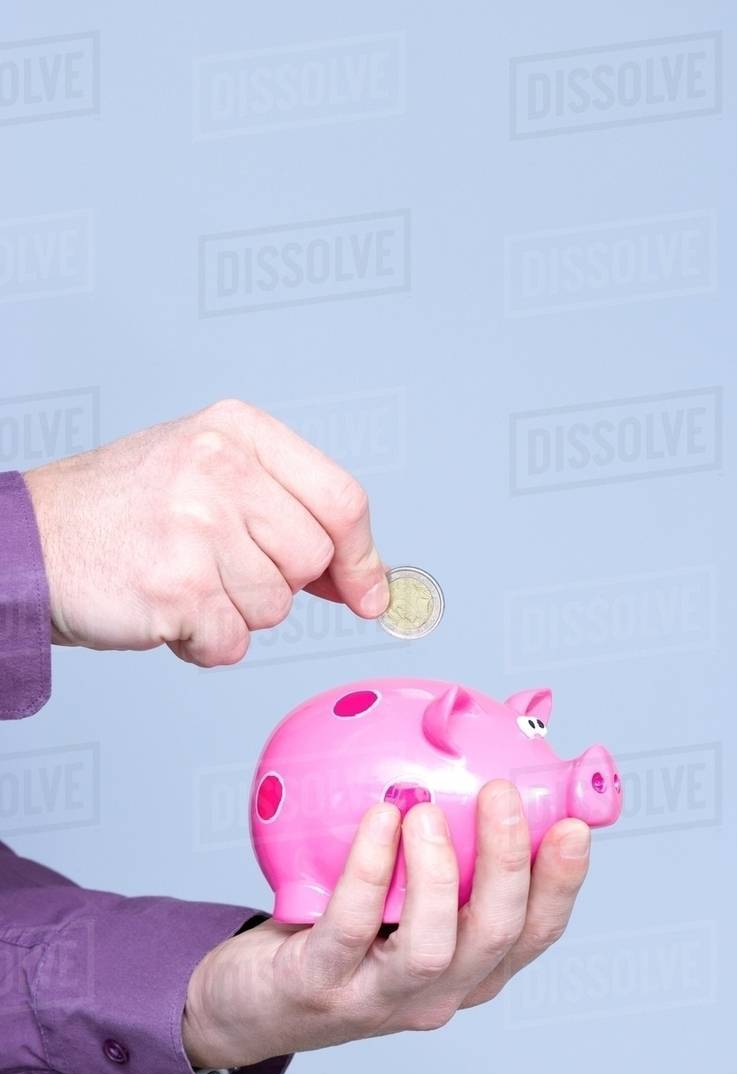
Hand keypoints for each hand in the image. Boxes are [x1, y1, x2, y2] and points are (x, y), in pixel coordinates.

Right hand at [23, 398, 389, 665]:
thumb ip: (292, 515)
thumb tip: (366, 581)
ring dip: (235, 612)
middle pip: (312, 558)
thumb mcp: (213, 476)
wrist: (33, 541)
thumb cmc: (127, 511)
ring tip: (184, 580)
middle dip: (277, 582)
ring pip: (275, 606)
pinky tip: (167, 608)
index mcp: (238, 431)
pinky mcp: (175, 587)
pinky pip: (233, 641)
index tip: (366, 591)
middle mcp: (220, 468)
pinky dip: (204, 642)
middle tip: (220, 567)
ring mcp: (197, 526)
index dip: (362, 556)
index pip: (342, 499)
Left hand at [182, 782, 590, 1066]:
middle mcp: (437, 990)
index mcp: (471, 965)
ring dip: (438, 874)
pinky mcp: (321, 986)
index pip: (535, 932)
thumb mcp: (401, 885)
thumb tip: (471, 732)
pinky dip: (370, 871)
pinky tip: (378, 821)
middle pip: (495, 938)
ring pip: (431, 946)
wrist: (253, 998)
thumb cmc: (339, 925)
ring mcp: (379, 997)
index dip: (562, 883)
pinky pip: (350, 928)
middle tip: (501, 792)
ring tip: (428, 811)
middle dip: (508, 863)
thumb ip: (443, 831)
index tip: (575, 824)